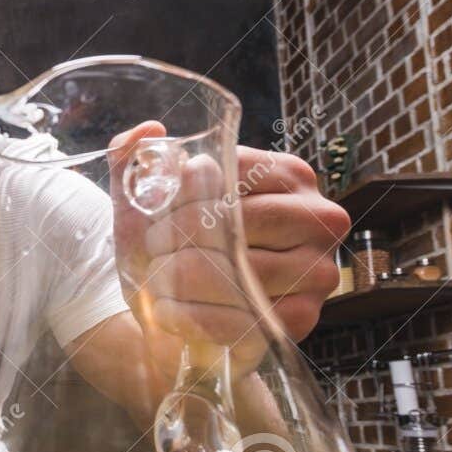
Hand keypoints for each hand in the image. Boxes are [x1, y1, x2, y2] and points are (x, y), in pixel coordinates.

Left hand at [108, 123, 348, 371]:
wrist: (182, 302)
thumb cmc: (172, 240)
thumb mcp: (147, 194)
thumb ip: (134, 154)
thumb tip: (149, 132)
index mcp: (290, 176)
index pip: (233, 172)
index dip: (184, 193)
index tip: (155, 210)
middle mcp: (318, 219)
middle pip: (238, 222)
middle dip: (180, 236)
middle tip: (153, 247)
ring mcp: (317, 271)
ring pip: (237, 272)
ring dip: (181, 278)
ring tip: (156, 279)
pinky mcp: (302, 319)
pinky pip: (240, 319)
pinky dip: (192, 316)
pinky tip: (167, 310)